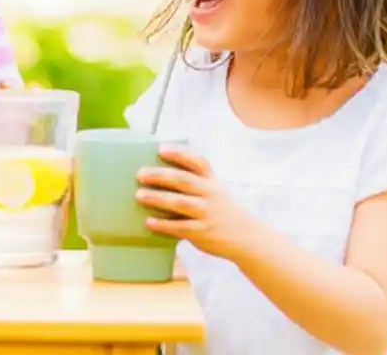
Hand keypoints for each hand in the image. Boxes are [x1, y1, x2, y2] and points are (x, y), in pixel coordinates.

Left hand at [136, 144, 254, 261]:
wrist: (247, 237)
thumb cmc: (220, 209)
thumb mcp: (214, 191)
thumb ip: (193, 183)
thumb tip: (155, 177)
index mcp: (211, 181)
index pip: (197, 162)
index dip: (179, 154)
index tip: (161, 149)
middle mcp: (210, 194)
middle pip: (184, 180)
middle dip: (161, 176)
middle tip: (140, 174)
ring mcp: (207, 213)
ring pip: (181, 203)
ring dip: (158, 198)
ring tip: (139, 195)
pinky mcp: (202, 232)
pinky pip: (181, 227)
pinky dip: (164, 224)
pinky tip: (148, 222)